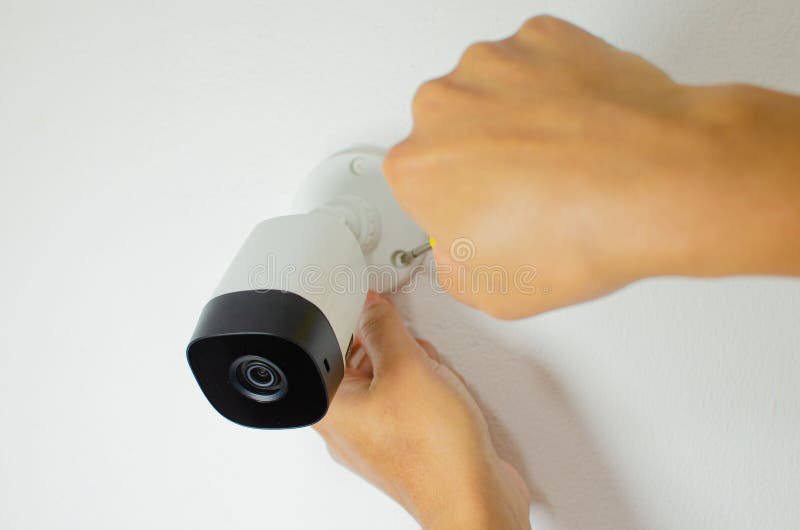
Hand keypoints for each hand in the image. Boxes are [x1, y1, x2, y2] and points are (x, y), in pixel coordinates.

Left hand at [314, 292, 530, 529]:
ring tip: (433, 379)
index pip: (328, 347)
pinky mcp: (406, 444)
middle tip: (410, 354)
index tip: (371, 309)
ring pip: (391, 380)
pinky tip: (445, 394)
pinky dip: (429, 390)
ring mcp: (378, 438)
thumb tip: (371, 306)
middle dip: (392, 349)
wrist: (474, 498)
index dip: (351, 322)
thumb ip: (384, 328)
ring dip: (416, 369)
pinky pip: (411, 402)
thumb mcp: (407, 368)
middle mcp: (349, 427)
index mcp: (329, 409)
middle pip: (361, 362)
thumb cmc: (433, 452)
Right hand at [384, 15, 799, 318]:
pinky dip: (553, 88)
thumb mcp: (492, 291)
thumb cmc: (581, 230)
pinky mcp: (541, 39)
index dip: (456, 202)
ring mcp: (494, 64)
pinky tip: (580, 126)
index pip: (420, 183)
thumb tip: (461, 249)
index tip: (485, 213)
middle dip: (480, 157)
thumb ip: (453, 266)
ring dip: (515, 119)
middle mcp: (442, 104)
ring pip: (491, 94)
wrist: (660, 181)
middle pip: (449, 132)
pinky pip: (535, 65)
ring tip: (563, 159)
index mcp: (417, 166)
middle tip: (529, 190)